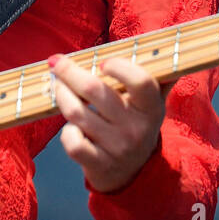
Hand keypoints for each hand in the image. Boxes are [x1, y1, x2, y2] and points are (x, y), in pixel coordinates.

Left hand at [49, 53, 172, 192]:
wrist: (135, 173)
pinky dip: (66, 130)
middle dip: (70, 72)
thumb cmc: (137, 125)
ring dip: (61, 95)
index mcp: (152, 108)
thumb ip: (156, 77)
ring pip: (77, 113)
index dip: (119, 67)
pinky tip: (70, 124)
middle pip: (95, 91)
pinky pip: (73, 142)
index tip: (102, 61)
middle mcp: (136, 128)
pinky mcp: (99, 164)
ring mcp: (117, 148)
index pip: (141, 81)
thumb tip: (161, 46)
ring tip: (58, 86)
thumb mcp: (151, 104)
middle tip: (57, 63)